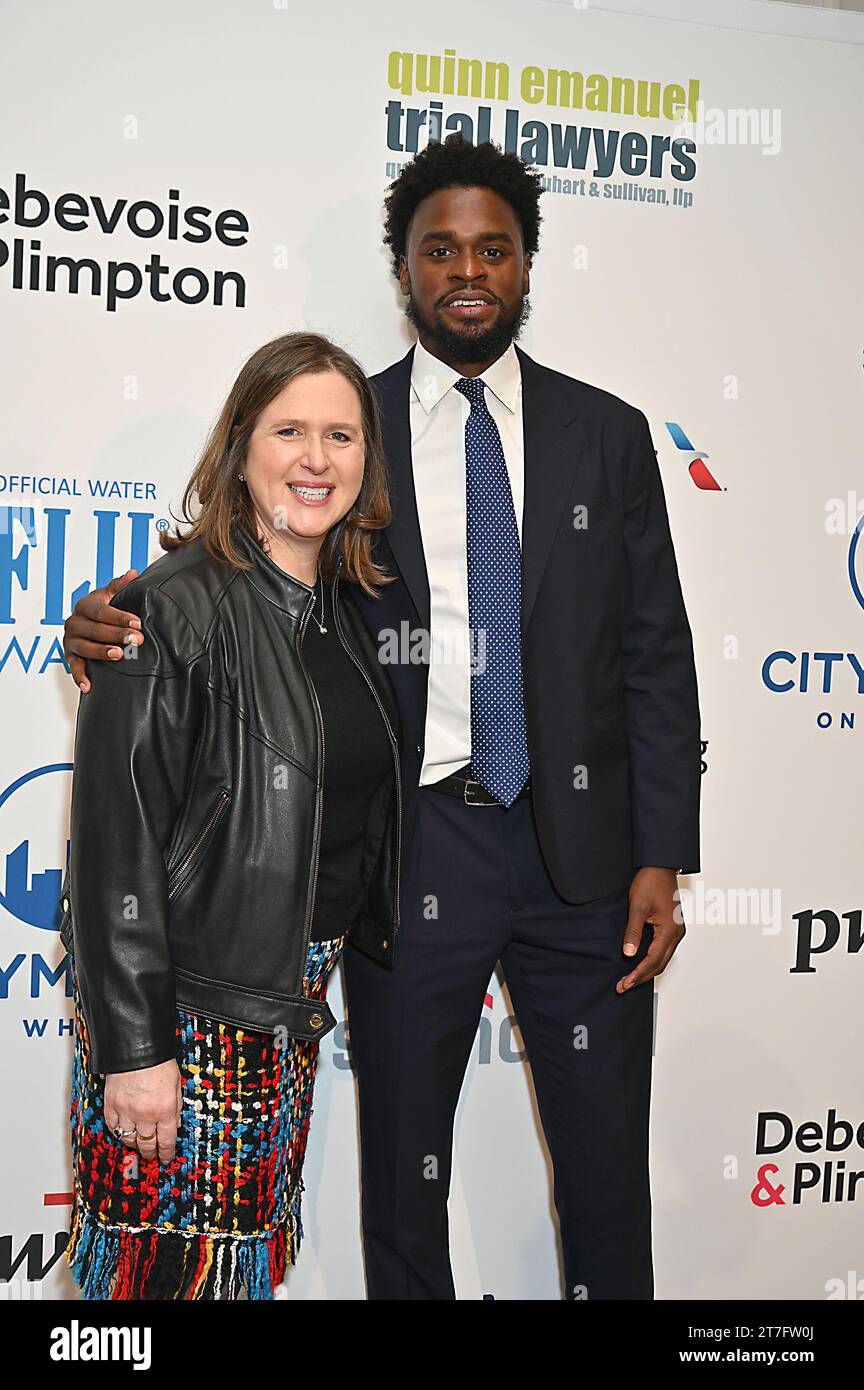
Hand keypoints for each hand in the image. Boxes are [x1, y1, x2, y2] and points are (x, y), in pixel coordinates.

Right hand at [63, 570, 143, 691]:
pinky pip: (73, 666)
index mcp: (86, 605)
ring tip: (119, 654)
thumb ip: (121, 585)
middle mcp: (75, 621)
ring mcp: (71, 639)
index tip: (138, 623)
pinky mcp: (70, 655)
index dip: (120, 617)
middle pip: (95, 629)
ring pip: (85, 647)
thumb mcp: (112, 595)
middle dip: (117, 635)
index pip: (102, 611)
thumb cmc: (104, 608)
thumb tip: (134, 573)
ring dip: (101, 652)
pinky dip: (80, 676)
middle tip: (137, 640)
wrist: (90, 622)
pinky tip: (89, 685)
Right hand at [104, 1059, 182, 1164]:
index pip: (167, 1141)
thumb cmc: (158, 1061)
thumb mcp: (176, 1084)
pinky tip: (123, 1131)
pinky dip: (118, 1131)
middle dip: (151, 1153)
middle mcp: (145, 1114)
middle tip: (152, 1157)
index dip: (167, 1153)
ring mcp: (126, 1111)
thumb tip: (176, 1124)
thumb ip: (176, 1106)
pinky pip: (113, 1127)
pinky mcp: (111, 1105)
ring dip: (134, 1144)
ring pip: (128, 1139)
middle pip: (147, 1144)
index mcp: (165, 1110)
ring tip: (138, 1145)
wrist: (136, 1047)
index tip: (166, 1158)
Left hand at [617, 867, 684, 993]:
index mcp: (670, 930)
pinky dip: (651, 960)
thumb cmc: (650, 882)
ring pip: (662, 958)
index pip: (653, 960)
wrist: (660, 866)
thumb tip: (629, 954)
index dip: (638, 974)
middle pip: (659, 963)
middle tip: (623, 986)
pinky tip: (639, 963)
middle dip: (641, 977)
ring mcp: (676, 931)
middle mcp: (676, 933)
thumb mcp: (637, 907)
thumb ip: (633, 932)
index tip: (624, 983)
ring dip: (646, 970)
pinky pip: (663, 950)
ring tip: (629, 979)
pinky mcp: (672, 927)